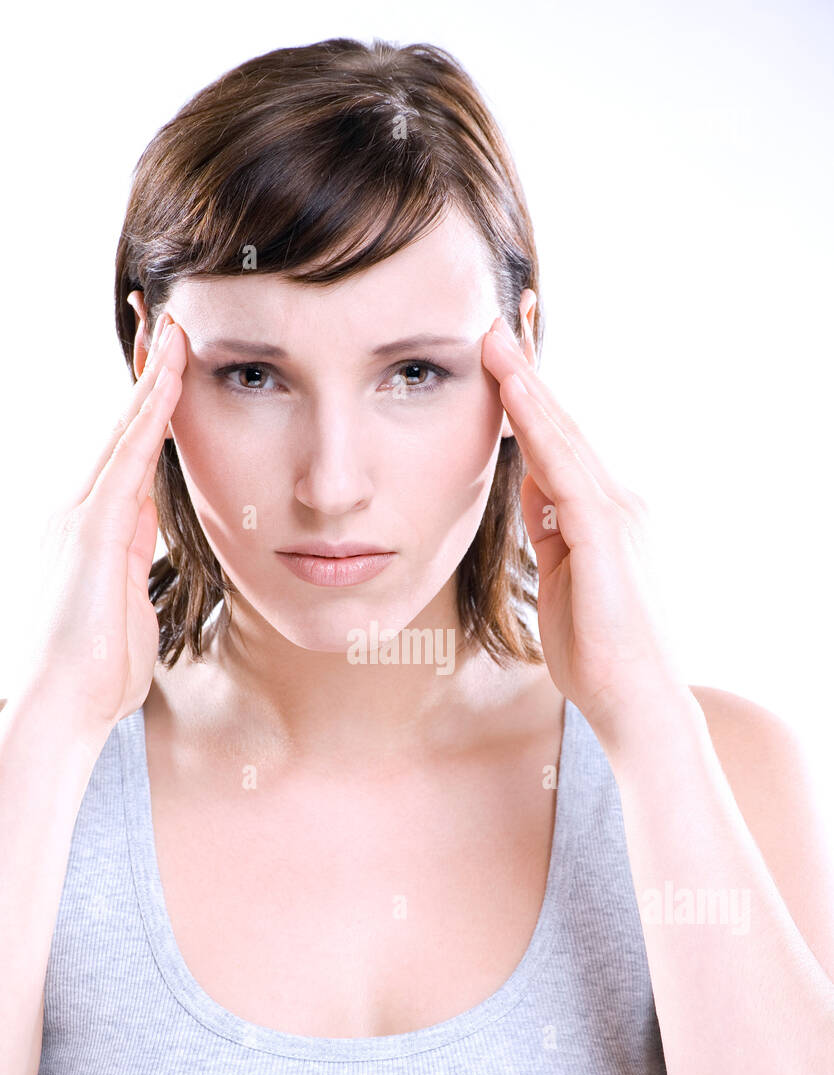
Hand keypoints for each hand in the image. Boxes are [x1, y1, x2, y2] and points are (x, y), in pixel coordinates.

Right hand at [14, 313, 184, 739]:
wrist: (66, 703)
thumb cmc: (99, 667)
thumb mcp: (127, 604)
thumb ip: (132, 562)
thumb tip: (142, 536)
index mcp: (93, 530)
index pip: (127, 457)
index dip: (150, 412)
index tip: (172, 372)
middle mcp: (79, 511)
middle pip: (122, 431)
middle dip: (148, 378)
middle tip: (171, 326)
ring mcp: (80, 516)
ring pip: (124, 434)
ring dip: (153, 382)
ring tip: (177, 333)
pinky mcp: (89, 529)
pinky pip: (128, 459)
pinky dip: (150, 416)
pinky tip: (170, 381)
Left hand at [482, 313, 687, 743]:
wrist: (634, 702)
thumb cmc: (597, 649)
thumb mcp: (560, 575)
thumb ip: (549, 528)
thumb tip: (530, 485)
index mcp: (600, 514)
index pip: (557, 444)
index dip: (527, 397)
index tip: (497, 353)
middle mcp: (615, 502)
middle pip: (561, 426)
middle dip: (525, 371)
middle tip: (494, 319)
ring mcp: (615, 515)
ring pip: (562, 437)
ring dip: (525, 383)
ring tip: (493, 336)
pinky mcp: (606, 535)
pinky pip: (564, 468)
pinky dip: (537, 426)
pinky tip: (511, 391)